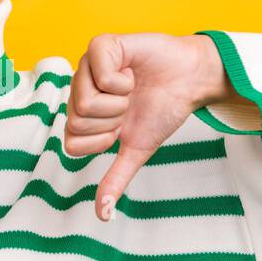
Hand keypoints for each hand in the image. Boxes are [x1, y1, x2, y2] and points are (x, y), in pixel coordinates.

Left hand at [65, 33, 234, 220]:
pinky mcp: (102, 45)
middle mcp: (79, 88)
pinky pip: (100, 73)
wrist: (190, 82)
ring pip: (84, 102)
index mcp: (82, 113)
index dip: (101, 142)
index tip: (120, 130)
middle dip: (111, 122)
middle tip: (128, 107)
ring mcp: (87, 65)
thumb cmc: (161, 110)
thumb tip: (103, 215)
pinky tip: (132, 72)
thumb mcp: (136, 150)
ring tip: (131, 89)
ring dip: (118, 102)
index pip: (71, 143)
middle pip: (76, 122)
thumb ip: (116, 179)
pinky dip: (122, 81)